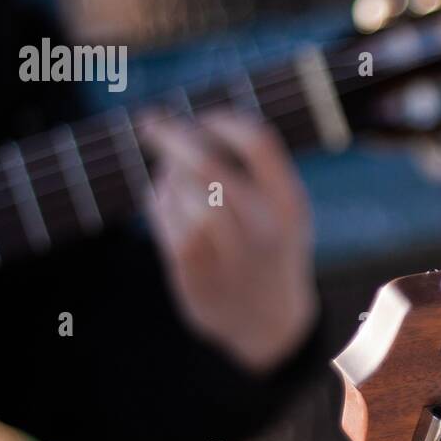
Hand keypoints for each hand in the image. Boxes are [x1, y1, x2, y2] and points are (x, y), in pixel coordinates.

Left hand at [139, 110, 317, 373]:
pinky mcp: (196, 271)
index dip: (223, 121)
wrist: (270, 324)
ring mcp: (229, 251)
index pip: (258, 143)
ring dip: (167, 175)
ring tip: (170, 176)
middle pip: (210, 165)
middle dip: (173, 137)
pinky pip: (165, 221)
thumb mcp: (285, 212)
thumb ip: (258, 174)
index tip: (202, 116)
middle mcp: (263, 226)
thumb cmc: (270, 252)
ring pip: (183, 192)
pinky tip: (163, 203)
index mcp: (289, 203)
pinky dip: (157, 202)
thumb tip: (195, 127)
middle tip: (151, 124)